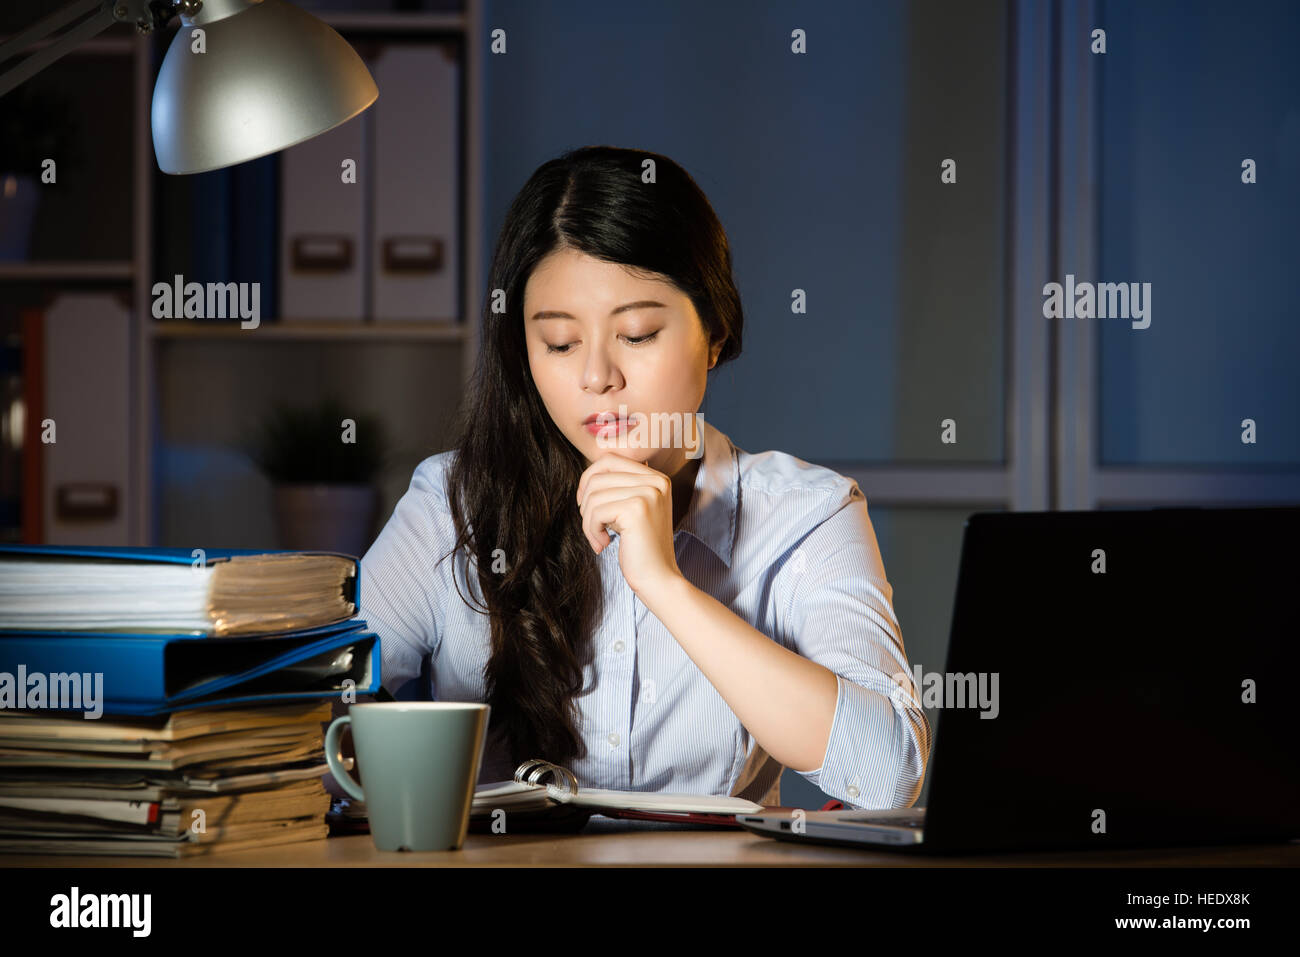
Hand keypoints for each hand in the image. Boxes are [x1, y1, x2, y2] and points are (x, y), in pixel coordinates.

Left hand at [576, 452, 683, 596]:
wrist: (658, 579)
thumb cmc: (641, 548)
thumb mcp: (633, 510)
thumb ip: (619, 487)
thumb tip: (590, 473)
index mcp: (656, 478)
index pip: (610, 459)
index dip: (589, 478)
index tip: (586, 504)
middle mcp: (656, 481)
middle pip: (598, 476)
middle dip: (586, 504)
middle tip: (593, 526)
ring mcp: (648, 493)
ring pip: (594, 495)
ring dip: (588, 522)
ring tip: (599, 539)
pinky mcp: (637, 509)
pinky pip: (596, 512)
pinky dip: (591, 530)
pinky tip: (603, 544)